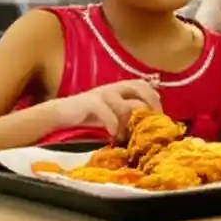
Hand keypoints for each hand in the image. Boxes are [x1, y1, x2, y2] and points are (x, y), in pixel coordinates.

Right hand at [43, 80, 161, 136]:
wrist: (60, 114)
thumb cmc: (88, 115)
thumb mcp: (111, 112)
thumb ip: (127, 115)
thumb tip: (146, 127)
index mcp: (120, 88)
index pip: (144, 85)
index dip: (155, 98)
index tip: (161, 115)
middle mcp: (114, 87)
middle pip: (140, 86)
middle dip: (151, 102)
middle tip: (153, 121)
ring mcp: (102, 94)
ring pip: (126, 104)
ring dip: (130, 122)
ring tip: (128, 135)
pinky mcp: (90, 102)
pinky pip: (108, 112)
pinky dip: (114, 124)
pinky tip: (113, 134)